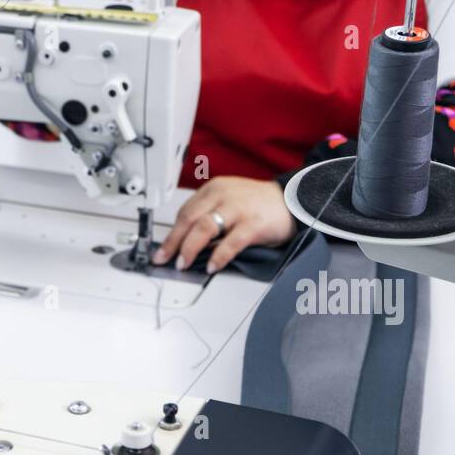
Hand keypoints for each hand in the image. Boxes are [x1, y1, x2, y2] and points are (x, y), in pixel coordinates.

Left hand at [152, 176, 296, 274]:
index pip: (184, 212)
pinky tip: (211, 266)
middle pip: (189, 219)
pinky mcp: (253, 223)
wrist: (292, 200)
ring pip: (204, 227)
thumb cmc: (257, 205)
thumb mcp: (227, 202)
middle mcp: (223, 195)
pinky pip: (230, 242)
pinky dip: (217, 256)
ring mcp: (238, 208)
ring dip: (189, 248)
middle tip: (165, 259)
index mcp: (213, 189)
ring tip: (184, 263)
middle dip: (173, 242)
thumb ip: (207, 217)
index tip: (162, 250)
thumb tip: (185, 243)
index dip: (171, 233)